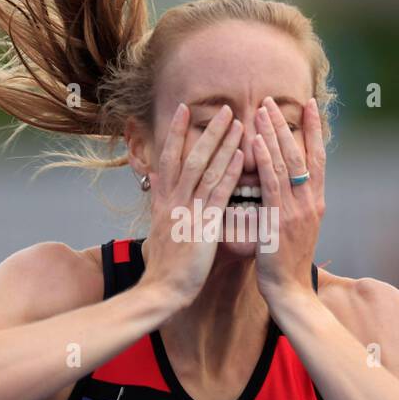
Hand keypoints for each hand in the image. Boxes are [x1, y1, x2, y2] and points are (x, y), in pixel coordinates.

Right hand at [140, 102, 244, 309]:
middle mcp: (172, 200)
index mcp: (163, 201)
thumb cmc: (164, 267)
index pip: (168, 158)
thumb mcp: (159, 228)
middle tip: (223, 108)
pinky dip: (229, 172)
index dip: (175, 132)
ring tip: (237, 122)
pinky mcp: (201, 225)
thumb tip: (157, 182)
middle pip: (188, 155)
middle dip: (206, 131)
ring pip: (203, 168)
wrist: (161, 291)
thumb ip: (160, 202)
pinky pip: (217, 193)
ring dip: (221, 143)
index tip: (183, 110)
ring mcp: (186, 211)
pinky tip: (241, 156)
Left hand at [252, 96, 325, 308]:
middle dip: (287, 123)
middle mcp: (311, 201)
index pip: (317, 158)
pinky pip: (272, 184)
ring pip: (287, 163)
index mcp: (315, 202)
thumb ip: (291, 205)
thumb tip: (282, 187)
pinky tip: (256, 141)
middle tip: (273, 99)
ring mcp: (297, 210)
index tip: (309, 105)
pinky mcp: (280, 219)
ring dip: (273, 133)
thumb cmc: (285, 263)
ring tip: (262, 109)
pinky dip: (265, 160)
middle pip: (302, 153)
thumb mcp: (293, 228)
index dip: (313, 130)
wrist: (289, 291)